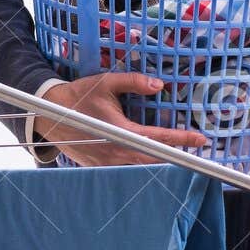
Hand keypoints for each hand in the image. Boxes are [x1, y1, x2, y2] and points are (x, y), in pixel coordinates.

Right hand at [35, 73, 208, 166]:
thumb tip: (160, 85)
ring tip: (174, 147)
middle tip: (193, 145)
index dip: (181, 139)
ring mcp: (106, 163)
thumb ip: (134, 81)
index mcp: (120, 131)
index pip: (157, 138)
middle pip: (154, 158)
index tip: (200, 139)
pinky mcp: (99, 167)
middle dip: (175, 152)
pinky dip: (139, 159)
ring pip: (140, 164)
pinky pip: (125, 166)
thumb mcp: (106, 82)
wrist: (49, 114)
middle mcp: (115, 152)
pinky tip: (146, 151)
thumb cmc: (79, 96)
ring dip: (157, 156)